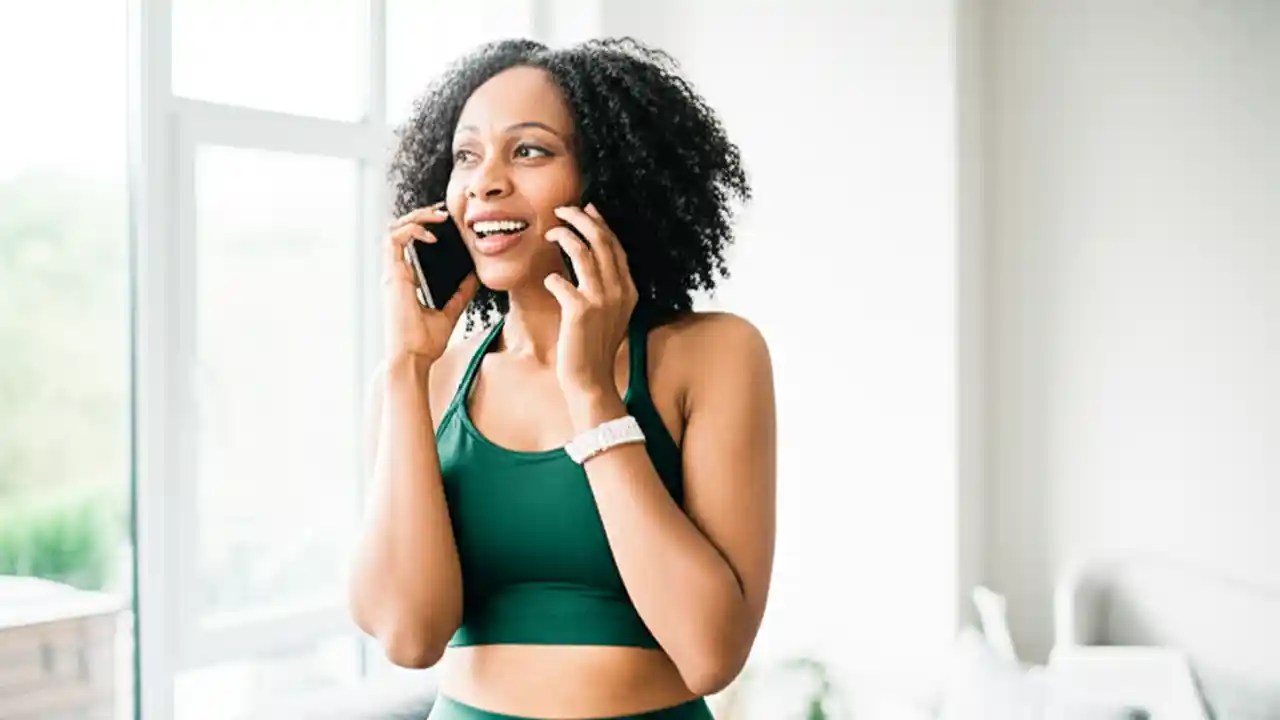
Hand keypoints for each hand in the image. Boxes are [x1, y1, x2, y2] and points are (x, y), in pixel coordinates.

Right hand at [382, 202, 479, 364]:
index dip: (422, 227)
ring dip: (415, 217)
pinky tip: (431, 236)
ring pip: (393, 230)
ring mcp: (392, 274)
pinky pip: (394, 240)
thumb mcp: (450, 312)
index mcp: (406, 281)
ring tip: (437, 217)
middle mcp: (396, 274)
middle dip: (419, 216)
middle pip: (398, 231)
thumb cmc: (425, 342)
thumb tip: (475, 278)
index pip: (408, 244)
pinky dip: (411, 231)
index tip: (445, 223)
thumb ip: (460, 294)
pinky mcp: (393, 277)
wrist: (413, 359)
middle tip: (442, 213)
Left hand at [543, 203, 638, 400]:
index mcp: (628, 290)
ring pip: (582, 251)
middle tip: (563, 209)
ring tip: (550, 232)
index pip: (615, 245)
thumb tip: (589, 257)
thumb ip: (605, 286)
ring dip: (564, 235)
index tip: (586, 208)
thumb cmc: (593, 347)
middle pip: (601, 240)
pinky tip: (549, 281)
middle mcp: (619, 291)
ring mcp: (601, 300)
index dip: (600, 223)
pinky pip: (560, 280)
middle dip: (581, 218)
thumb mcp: (609, 314)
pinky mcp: (580, 311)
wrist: (591, 381)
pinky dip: (552, 277)